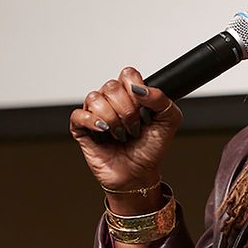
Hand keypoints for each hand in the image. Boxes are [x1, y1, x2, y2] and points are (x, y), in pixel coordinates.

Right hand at [70, 67, 182, 193]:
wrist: (139, 173)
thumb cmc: (151, 148)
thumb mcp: (169, 121)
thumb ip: (162, 99)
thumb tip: (141, 89)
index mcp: (130, 94)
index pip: (127, 74)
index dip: (135, 88)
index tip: (144, 108)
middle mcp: (111, 100)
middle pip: (111, 86)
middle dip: (127, 110)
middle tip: (134, 126)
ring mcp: (95, 113)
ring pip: (94, 98)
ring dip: (113, 119)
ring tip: (121, 134)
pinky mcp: (82, 128)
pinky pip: (78, 115)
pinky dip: (93, 122)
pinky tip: (105, 131)